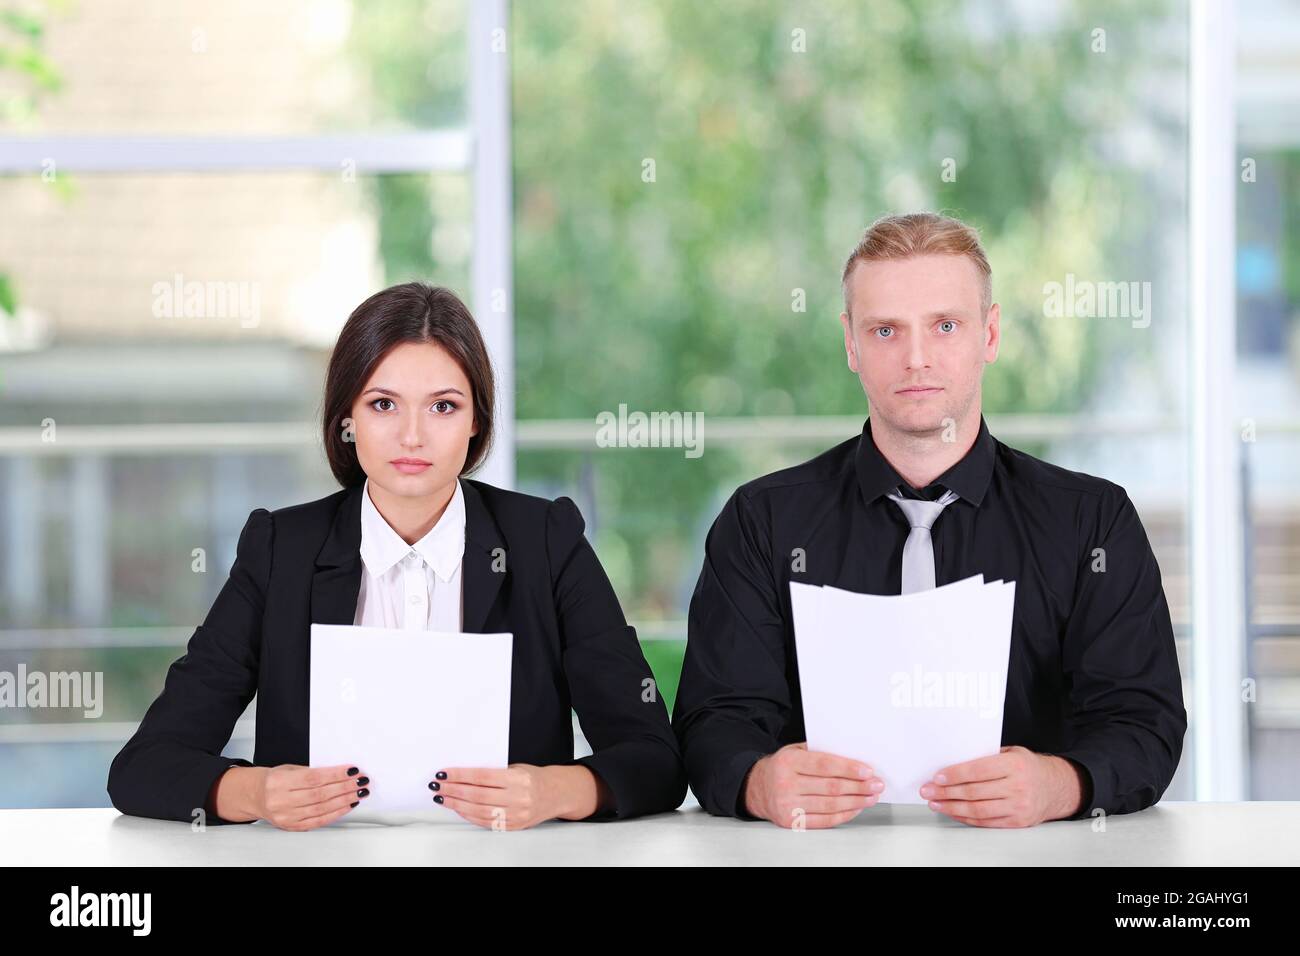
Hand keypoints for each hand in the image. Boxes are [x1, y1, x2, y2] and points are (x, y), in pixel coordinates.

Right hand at [249, 763, 369, 830]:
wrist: (256, 796)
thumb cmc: (274, 780)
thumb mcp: (289, 769)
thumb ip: (312, 772)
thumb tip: (340, 774)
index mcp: (280, 782)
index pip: (313, 778)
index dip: (335, 774)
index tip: (352, 770)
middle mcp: (281, 801)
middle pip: (319, 795)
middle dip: (344, 787)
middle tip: (360, 781)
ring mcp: (286, 816)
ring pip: (321, 809)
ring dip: (344, 800)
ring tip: (358, 793)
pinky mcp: (292, 827)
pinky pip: (318, 821)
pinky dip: (336, 813)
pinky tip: (347, 805)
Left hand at [430, 763, 595, 829]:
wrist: (555, 794)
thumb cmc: (533, 778)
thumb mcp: (516, 768)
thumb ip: (493, 772)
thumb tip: (462, 775)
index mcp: (519, 778)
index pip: (482, 777)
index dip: (460, 775)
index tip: (444, 773)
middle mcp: (518, 797)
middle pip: (478, 795)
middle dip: (454, 790)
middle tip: (438, 786)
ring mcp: (516, 814)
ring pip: (479, 811)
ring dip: (457, 804)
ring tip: (443, 798)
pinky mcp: (513, 826)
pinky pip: (486, 822)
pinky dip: (469, 815)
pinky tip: (459, 808)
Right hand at [743, 742, 883, 828]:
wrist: (757, 788)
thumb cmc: (782, 767)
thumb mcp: (794, 751)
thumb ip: (819, 751)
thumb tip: (853, 756)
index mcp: (788, 762)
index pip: (824, 765)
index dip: (848, 768)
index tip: (867, 771)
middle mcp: (786, 784)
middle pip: (831, 787)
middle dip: (858, 786)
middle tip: (876, 784)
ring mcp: (788, 805)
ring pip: (830, 805)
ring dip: (856, 802)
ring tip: (871, 797)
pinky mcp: (791, 822)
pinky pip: (825, 820)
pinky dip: (844, 814)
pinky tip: (856, 808)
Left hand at [920, 746, 1082, 826]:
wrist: (1056, 787)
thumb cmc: (1027, 767)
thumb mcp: (1012, 752)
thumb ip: (986, 755)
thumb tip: (953, 759)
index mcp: (1015, 765)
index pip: (978, 770)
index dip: (955, 775)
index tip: (937, 776)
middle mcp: (1018, 787)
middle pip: (974, 792)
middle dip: (946, 792)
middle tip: (927, 790)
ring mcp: (1018, 807)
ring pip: (977, 810)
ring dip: (951, 807)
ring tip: (935, 802)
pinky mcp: (1017, 822)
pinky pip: (985, 822)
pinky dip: (965, 818)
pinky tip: (952, 811)